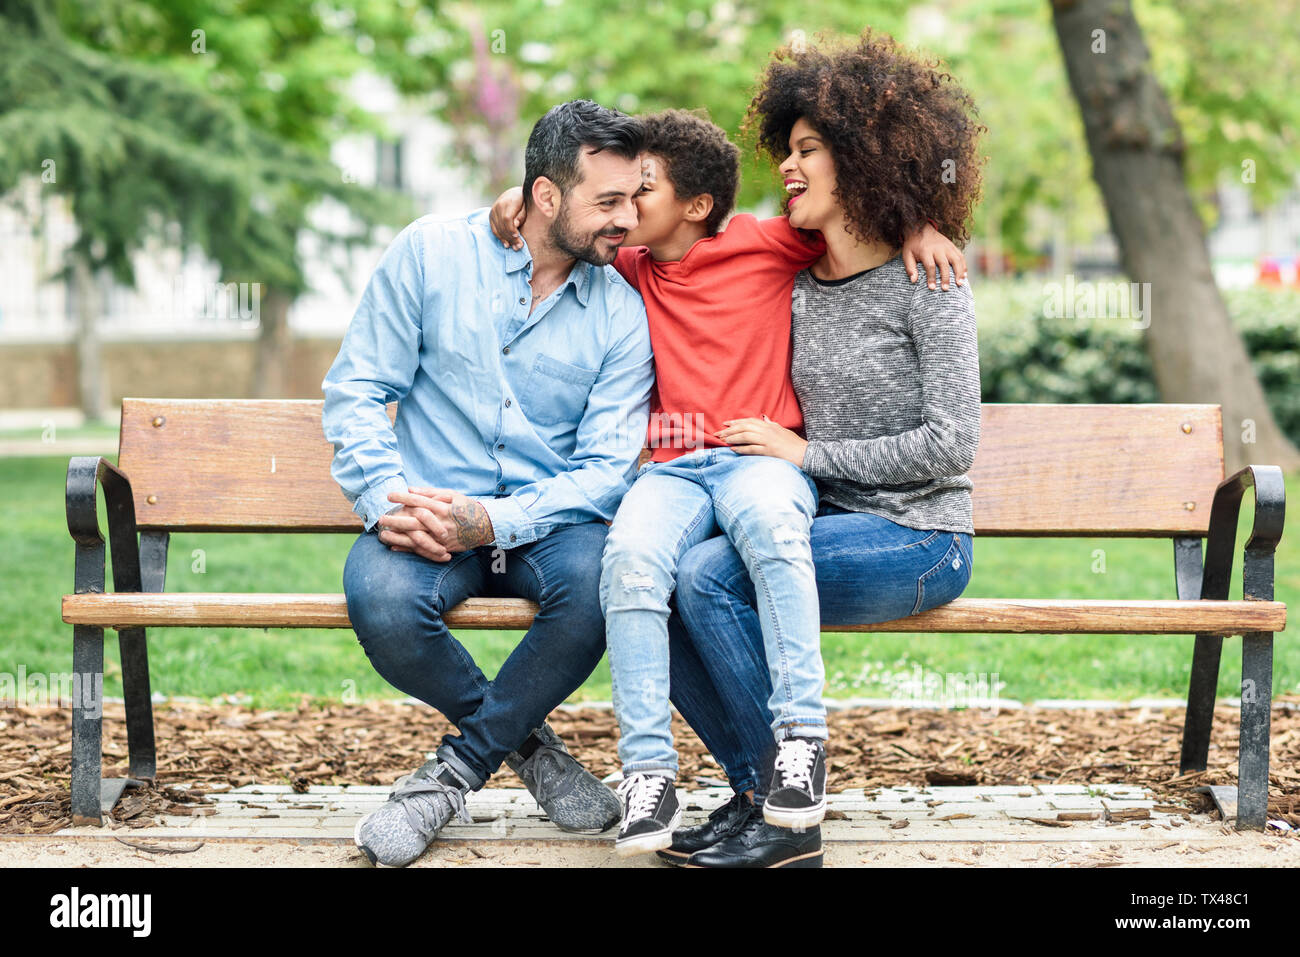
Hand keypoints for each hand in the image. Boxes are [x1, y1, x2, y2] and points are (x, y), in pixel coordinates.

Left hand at [377, 487, 495, 560]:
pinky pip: (422, 550)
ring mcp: (442, 537)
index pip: (419, 501)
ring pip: (416, 537)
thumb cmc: (466, 507)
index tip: (389, 495)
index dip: (403, 497)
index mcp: (443, 507)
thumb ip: (431, 493)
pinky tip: (394, 546)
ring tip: (383, 534)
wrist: (485, 526)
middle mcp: (441, 522)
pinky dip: (407, 549)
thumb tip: (411, 488)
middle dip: (395, 519)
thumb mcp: (452, 495)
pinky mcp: (443, 548)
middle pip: (414, 521)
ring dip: (397, 536)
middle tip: (380, 518)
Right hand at [489, 186, 525, 249]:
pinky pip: (494, 229)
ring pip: (497, 229)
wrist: (513, 193)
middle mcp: (497, 207)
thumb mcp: (525, 206)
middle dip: (511, 237)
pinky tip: (506, 244)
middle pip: (502, 225)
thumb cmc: (523, 201)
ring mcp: (492, 212)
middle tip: (519, 246)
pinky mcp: (490, 216)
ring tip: (515, 247)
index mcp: (507, 202)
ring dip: (506, 240)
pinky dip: (500, 238)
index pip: (507, 218)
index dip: (511, 229)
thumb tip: (515, 225)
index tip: (518, 236)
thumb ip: (521, 215)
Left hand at [713, 415, 807, 467]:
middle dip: (729, 430)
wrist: (805, 454)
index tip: (724, 424)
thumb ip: (772, 424)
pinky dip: (741, 448)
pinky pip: (751, 449)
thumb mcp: (782, 430)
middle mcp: (767, 430)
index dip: (735, 422)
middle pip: (744, 427)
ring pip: (745, 436)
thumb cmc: (794, 444)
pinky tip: (733, 450)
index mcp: (769, 425)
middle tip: (717, 434)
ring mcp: (768, 440)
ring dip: (732, 438)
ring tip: (722, 441)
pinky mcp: (769, 451)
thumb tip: (764, 417)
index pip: (749, 421)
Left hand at [902, 221, 965, 290]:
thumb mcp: (907, 254)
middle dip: (945, 277)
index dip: (931, 277)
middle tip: (946, 289)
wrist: (921, 228)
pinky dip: (964, 266)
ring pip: (956, 259)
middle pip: (944, 264)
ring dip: (959, 272)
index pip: (930, 266)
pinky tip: (964, 276)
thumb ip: (910, 267)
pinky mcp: (952, 246)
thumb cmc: (913, 245)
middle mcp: (938, 248)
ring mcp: (947, 246)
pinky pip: (960, 256)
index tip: (932, 288)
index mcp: (926, 250)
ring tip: (960, 284)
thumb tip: (913, 281)